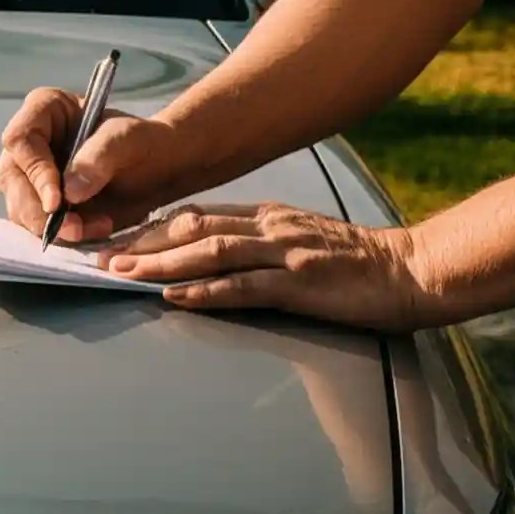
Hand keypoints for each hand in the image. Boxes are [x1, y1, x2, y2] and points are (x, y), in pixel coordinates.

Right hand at [0, 87, 178, 242]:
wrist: (157, 171)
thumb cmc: (142, 143)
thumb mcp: (129, 140)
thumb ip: (99, 158)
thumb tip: (68, 192)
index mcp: (44, 110)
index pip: (20, 140)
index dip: (34, 172)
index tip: (57, 202)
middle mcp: (28, 144)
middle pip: (12, 180)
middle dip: (40, 211)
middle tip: (75, 228)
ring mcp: (29, 176)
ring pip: (20, 209)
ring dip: (53, 228)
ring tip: (98, 226)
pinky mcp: (39, 205)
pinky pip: (36, 227)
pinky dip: (62, 237)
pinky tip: (93, 231)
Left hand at [97, 202, 427, 331]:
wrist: (415, 271)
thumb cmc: (359, 266)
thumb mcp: (303, 244)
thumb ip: (261, 246)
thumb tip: (217, 258)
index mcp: (268, 217)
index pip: (198, 217)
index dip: (152, 229)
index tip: (116, 240)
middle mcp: (270, 228)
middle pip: (192, 228)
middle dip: (142, 242)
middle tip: (99, 255)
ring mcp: (285, 254)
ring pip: (208, 252)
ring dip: (160, 263)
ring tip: (121, 272)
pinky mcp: (300, 283)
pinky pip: (242, 286)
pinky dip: (203, 291)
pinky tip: (173, 296)